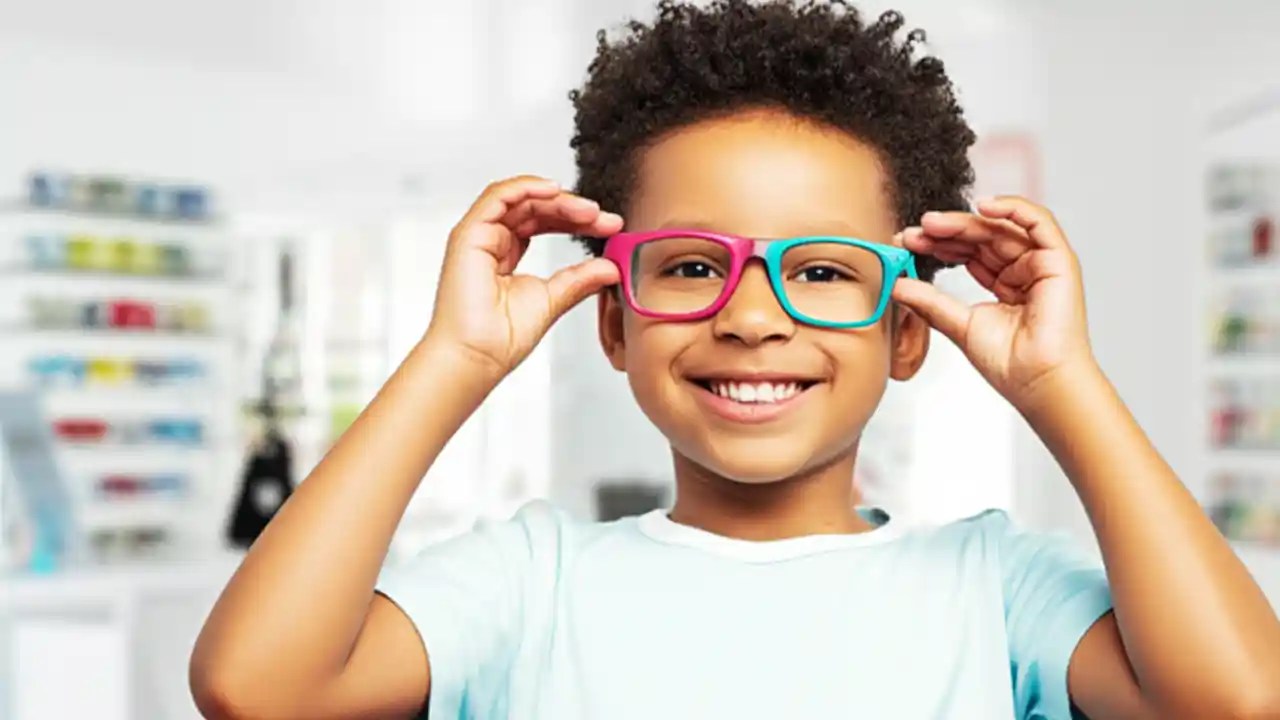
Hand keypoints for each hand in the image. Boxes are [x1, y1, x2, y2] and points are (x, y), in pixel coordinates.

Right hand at [425, 175, 622, 381]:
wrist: (478, 357)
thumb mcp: (553, 300)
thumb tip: (611, 267)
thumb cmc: (501, 340)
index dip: (576, 221)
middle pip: (534, 208)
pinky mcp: (469, 235)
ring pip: (520, 198)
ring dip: (557, 199)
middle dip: (572, 209)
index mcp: (506, 256)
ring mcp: (478, 236)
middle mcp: (490, 242)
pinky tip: (555, 192)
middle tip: (604, 219)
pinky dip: (527, 187)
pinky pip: (498, 196)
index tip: (609, 227)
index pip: (542, 223)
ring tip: (588, 211)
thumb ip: (580, 279)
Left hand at [890, 196, 1097, 410]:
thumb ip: (929, 302)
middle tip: (913, 231)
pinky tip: (982, 206)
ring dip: (964, 222)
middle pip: (981, 238)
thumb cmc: (1009, 364)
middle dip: (944, 233)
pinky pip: (1039, 221)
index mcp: (1003, 284)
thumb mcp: (958, 324)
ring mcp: (1041, 263)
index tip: (905, 244)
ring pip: (1000, 228)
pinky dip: (1012, 207)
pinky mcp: (1059, 260)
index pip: (967, 254)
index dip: (936, 246)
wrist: (1036, 382)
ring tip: (931, 224)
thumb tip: (897, 284)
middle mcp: (1023, 270)